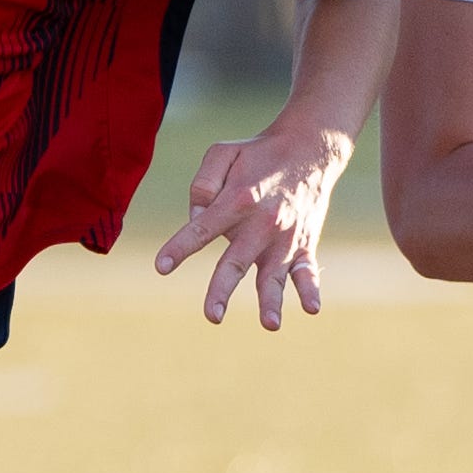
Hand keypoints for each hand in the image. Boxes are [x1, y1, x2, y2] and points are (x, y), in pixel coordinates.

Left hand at [154, 122, 351, 328]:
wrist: (310, 148)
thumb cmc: (258, 153)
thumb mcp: (223, 153)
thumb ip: (202, 184)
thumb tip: (194, 219)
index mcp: (238, 199)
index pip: (202, 229)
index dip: (180, 248)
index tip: (161, 266)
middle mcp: (262, 222)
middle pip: (236, 262)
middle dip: (223, 290)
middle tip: (212, 316)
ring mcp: (285, 237)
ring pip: (274, 275)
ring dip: (272, 301)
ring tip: (270, 324)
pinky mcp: (305, 243)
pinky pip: (308, 270)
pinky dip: (311, 289)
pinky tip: (311, 308)